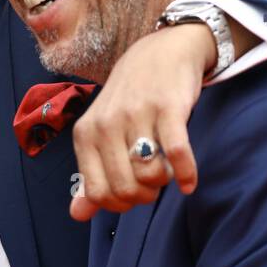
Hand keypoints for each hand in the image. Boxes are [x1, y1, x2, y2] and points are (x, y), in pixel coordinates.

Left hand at [69, 16, 253, 220]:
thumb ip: (90, 176)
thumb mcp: (101, 134)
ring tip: (166, 172)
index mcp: (86, 134)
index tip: (133, 195)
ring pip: (149, 174)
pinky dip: (186, 174)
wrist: (160, 52)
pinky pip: (177, 153)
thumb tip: (78, 215)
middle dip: (144, 195)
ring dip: (163, 182)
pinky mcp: (168, 108)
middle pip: (125, 188)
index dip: (119, 204)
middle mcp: (106, 124)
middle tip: (153, 183)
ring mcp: (136, 115)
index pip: (97, 192)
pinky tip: (189, 182)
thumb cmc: (129, 101)